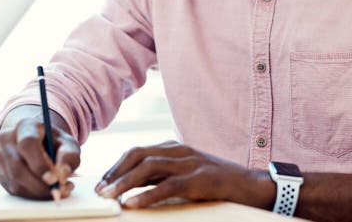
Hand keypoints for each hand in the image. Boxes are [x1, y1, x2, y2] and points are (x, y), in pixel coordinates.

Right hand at [0, 110, 80, 199]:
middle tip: (59, 189)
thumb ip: (69, 155)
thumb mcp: (68, 143)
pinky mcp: (1, 174)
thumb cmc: (54, 142)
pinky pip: (15, 190)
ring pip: (15, 182)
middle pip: (17, 167)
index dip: (39, 164)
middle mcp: (7, 140)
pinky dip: (33, 195)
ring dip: (38, 192)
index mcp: (25, 126)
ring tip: (59, 189)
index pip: (27, 144)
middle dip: (39, 184)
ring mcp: (0, 158)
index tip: (54, 178)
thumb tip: (63, 174)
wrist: (39, 142)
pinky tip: (47, 190)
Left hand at [94, 140, 275, 209]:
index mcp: (174, 147)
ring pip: (149, 168)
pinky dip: (148, 195)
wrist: (251, 185)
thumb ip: (162, 175)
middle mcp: (179, 150)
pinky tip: (133, 204)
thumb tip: (131, 186)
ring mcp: (190, 162)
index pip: (137, 151)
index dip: (116, 166)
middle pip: (138, 155)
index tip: (101, 182)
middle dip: (115, 172)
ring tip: (110, 197)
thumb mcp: (186, 173)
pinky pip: (169, 185)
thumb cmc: (216, 181)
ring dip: (125, 183)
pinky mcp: (200, 179)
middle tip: (100, 191)